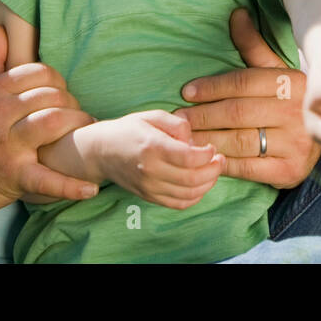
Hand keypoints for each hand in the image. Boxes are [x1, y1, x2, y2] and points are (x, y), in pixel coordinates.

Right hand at [0, 23, 99, 214]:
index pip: (39, 73)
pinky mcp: (16, 177)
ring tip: (86, 131)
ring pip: (55, 122)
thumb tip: (0, 27)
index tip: (62, 93)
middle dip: (72, 103)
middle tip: (77, 114)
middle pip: (52, 96)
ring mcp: (7, 148)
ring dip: (79, 124)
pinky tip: (90, 188)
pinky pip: (48, 180)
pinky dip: (71, 186)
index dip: (58, 80)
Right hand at [79, 110, 224, 209]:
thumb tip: (194, 141)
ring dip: (208, 184)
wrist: (101, 152)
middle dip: (213, 170)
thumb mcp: (151, 115)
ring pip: (188, 194)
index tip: (212, 147)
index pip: (188, 157)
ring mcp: (149, 187)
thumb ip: (177, 124)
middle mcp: (150, 170)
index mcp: (152, 147)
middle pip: (191, 178)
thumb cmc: (128, 130)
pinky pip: (178, 204)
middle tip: (220, 160)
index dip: (207, 154)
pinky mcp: (149, 197)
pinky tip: (200, 185)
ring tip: (213, 171)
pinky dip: (195, 198)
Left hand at [174, 7, 319, 188]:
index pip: (245, 82)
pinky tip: (206, 157)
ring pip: (241, 140)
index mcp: (293, 83)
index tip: (186, 91)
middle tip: (178, 118)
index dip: (213, 86)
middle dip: (203, 115)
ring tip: (184, 138)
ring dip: (208, 139)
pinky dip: (224, 163)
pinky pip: (249, 168)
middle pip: (239, 112)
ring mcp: (295, 144)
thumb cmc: (290, 100)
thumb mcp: (276, 70)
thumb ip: (253, 45)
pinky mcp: (290, 171)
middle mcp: (296, 112)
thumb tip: (236, 14)